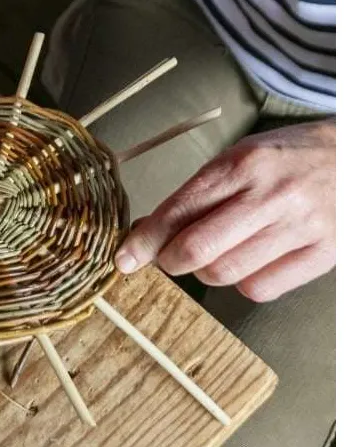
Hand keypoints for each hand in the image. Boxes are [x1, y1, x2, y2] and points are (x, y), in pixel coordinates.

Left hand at [115, 120, 335, 301]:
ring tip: (212, 255)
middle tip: (167, 259)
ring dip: (204, 273)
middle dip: (169, 261)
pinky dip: (242, 284)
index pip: (180, 210)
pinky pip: (261, 288)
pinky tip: (247, 264)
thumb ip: (197, 194)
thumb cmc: (288, 157)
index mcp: (243, 164)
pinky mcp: (323, 254)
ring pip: (225, 273)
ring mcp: (300, 227)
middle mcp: (271, 195)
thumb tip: (147, 231)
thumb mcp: (240, 158)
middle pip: (198, 249)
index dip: (145, 241)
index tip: (124, 258)